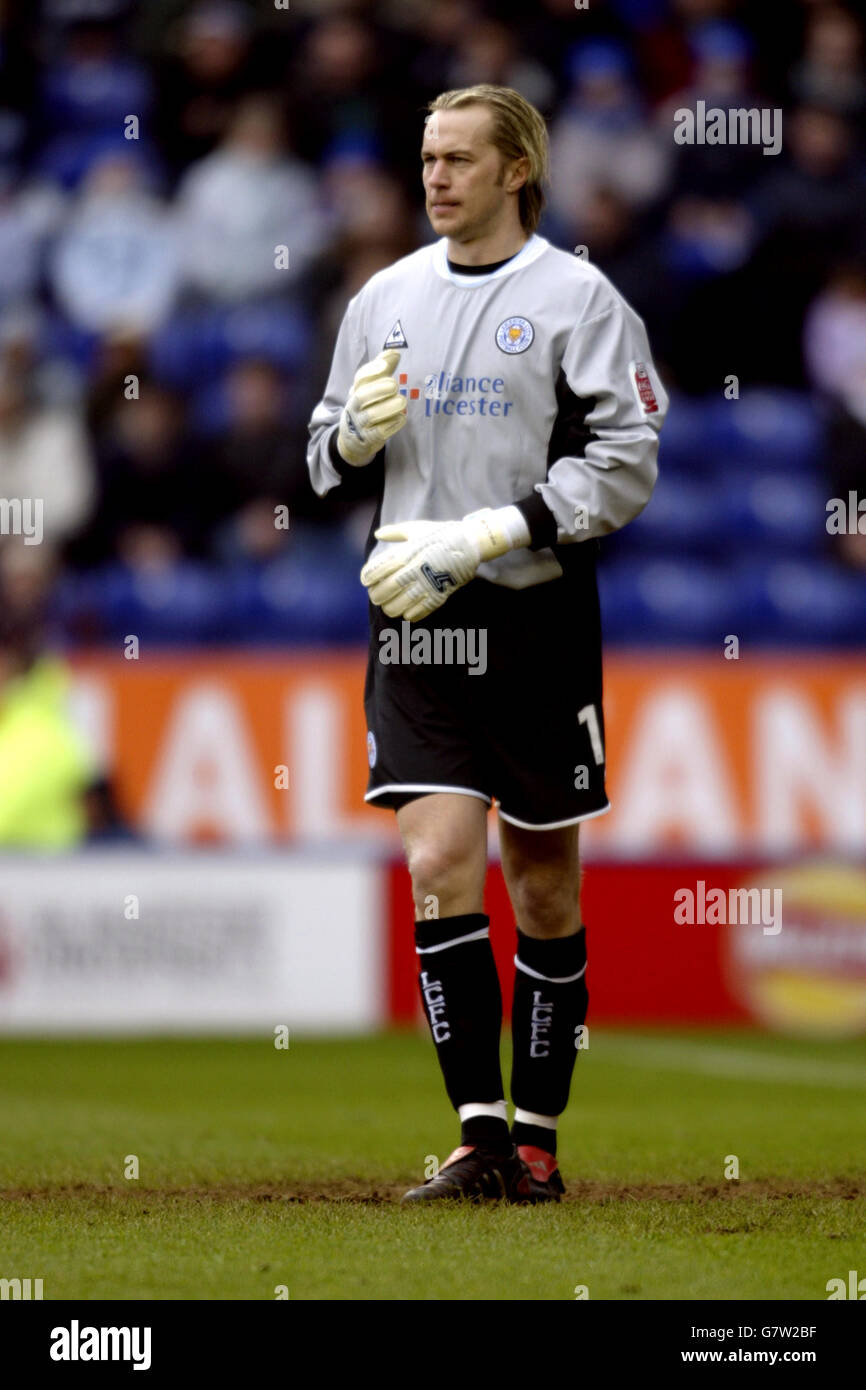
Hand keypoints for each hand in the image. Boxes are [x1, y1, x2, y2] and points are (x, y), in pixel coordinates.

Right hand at [337, 349, 406, 465]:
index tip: (386, 365)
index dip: (372, 370)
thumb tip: (395, 352)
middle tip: (394, 385)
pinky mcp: (368, 440)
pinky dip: (391, 425)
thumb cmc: (367, 408)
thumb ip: (382, 370)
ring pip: (370, 416)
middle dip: (378, 389)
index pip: (360, 379)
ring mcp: (360, 424)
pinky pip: (378, 433)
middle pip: (361, 396)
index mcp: (356, 391)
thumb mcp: (370, 388)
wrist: (353, 440)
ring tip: (402, 401)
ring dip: (387, 408)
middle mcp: (355, 407)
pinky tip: (402, 418)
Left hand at [360, 509, 511, 620]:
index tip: (366, 580)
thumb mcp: (417, 529)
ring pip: (397, 606)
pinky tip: (407, 610)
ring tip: (389, 605)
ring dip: (389, 608)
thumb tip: (378, 534)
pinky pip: (416, 613)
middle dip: (376, 596)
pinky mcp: (438, 596)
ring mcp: (426, 585)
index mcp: (406, 553)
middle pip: (384, 591)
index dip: (368, 577)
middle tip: (376, 595)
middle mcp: (413, 570)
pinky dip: (408, 614)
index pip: (377, 570)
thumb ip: (395, 532)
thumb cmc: (442, 535)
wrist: (470, 544)